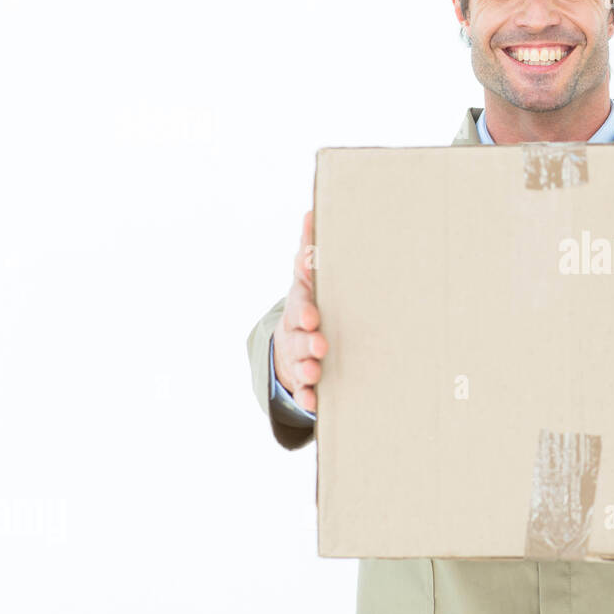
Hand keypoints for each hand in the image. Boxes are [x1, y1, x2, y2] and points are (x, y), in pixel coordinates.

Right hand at [272, 210, 327, 412]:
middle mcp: (296, 333)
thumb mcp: (308, 278)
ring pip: (300, 364)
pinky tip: (316, 403)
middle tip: (320, 345)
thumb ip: (310, 250)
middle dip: (307, 342)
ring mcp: (297, 357)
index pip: (299, 305)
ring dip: (307, 369)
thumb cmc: (308, 304)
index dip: (304, 311)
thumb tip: (312, 210)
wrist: (292, 341)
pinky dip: (309, 397)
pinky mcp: (303, 381)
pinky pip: (304, 392)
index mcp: (300, 306)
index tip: (313, 316)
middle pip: (298, 337)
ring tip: (316, 372)